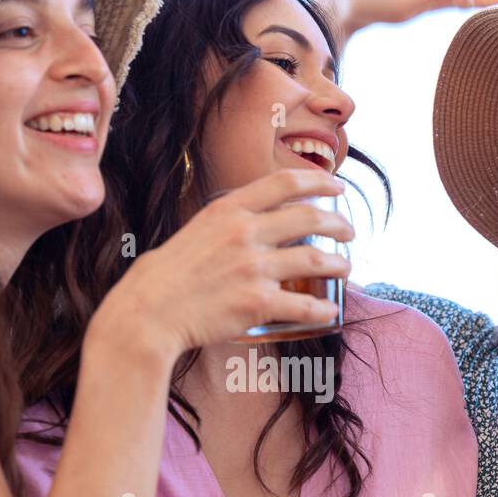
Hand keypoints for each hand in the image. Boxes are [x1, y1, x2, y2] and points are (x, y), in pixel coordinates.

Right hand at [94, 170, 353, 356]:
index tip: (337, 187)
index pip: (285, 184)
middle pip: (309, 217)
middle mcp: (245, 233)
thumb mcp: (193, 232)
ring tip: (346, 268)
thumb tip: (250, 223)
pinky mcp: (258, 303)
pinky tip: (329, 311)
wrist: (147, 314)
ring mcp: (253, 268)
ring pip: (315, 260)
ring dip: (339, 264)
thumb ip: (226, 225)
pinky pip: (304, 305)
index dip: (319, 182)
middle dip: (338, 223)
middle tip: (349, 231)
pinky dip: (322, 310)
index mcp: (228, 210)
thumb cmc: (163, 278)